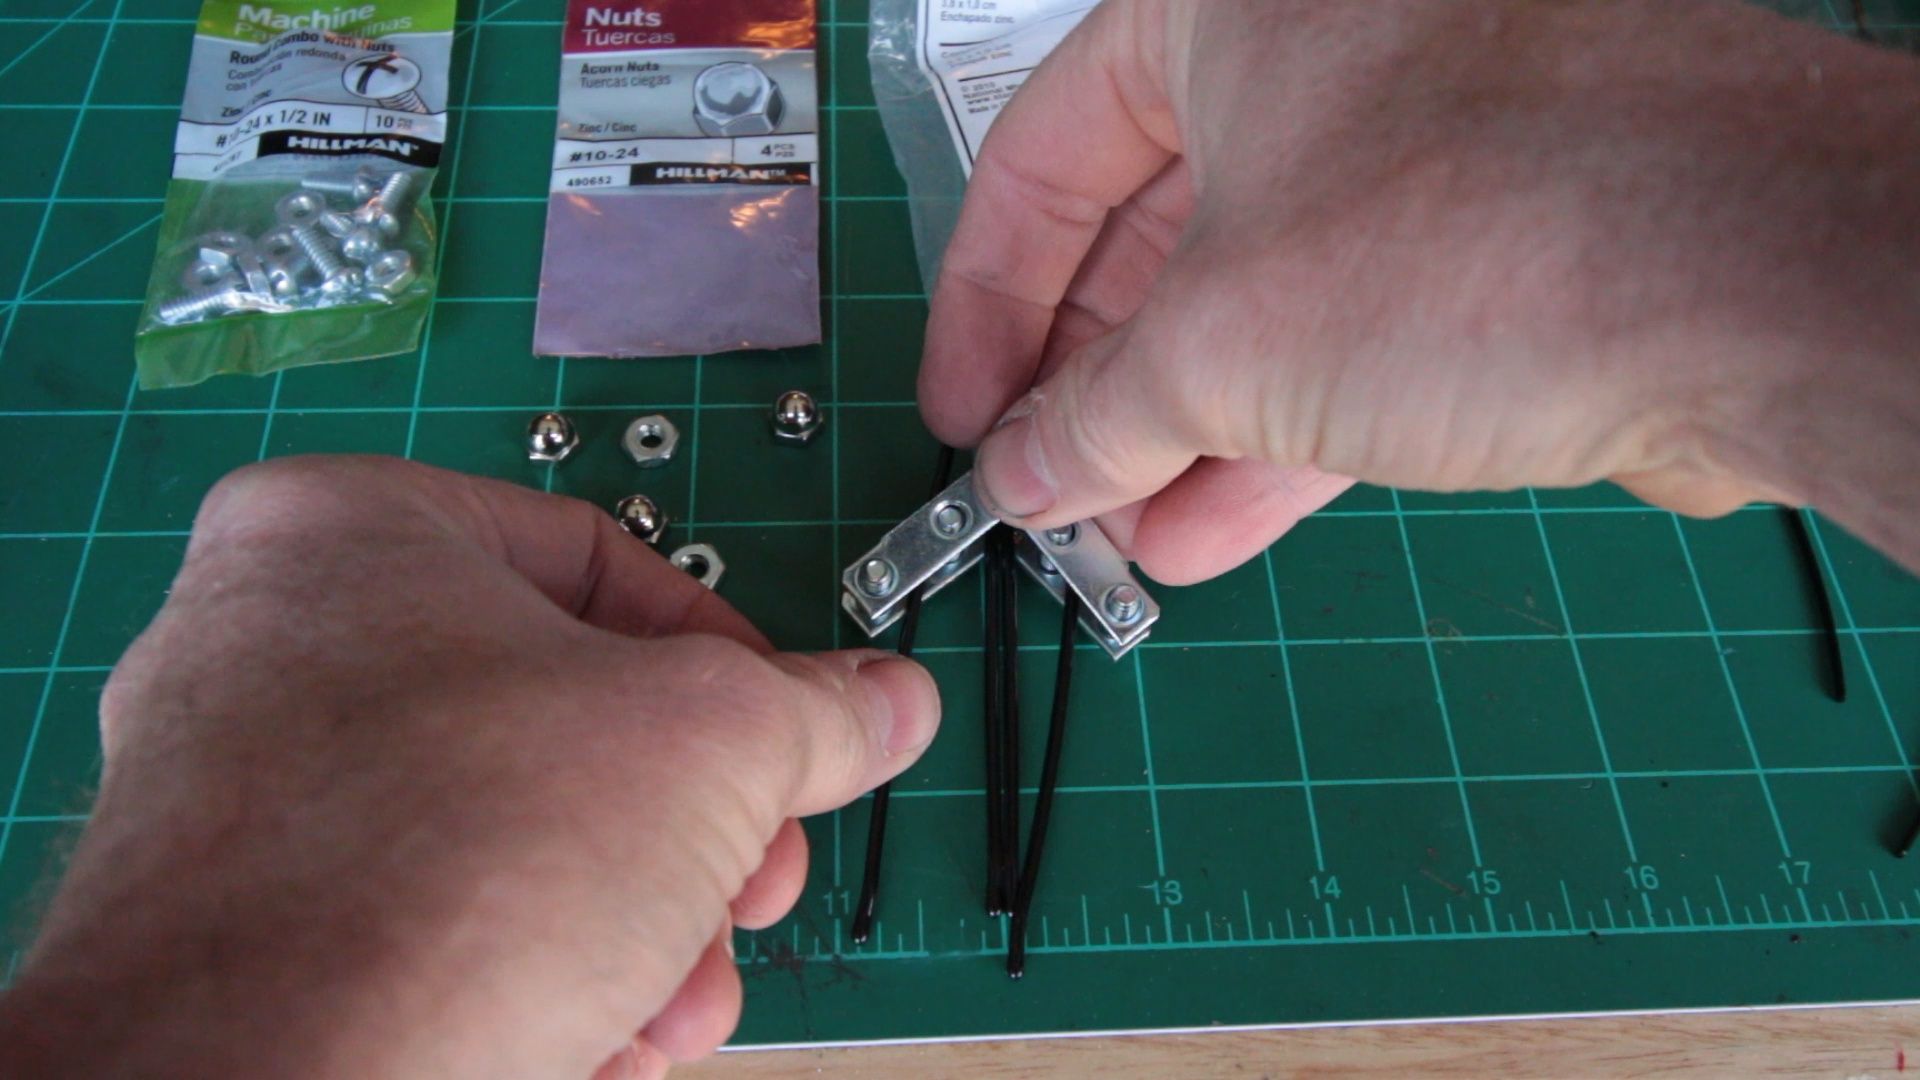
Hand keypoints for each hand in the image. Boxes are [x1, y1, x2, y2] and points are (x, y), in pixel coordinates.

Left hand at [0, 457, 940, 1078]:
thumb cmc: (469, 859)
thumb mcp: (712, 747)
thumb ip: (817, 711)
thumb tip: (889, 702)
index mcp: (351, 531)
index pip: (599, 562)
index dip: (732, 662)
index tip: (788, 749)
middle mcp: (264, 646)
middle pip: (558, 720)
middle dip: (689, 833)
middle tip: (750, 892)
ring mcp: (232, 798)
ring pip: (501, 840)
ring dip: (631, 927)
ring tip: (681, 1002)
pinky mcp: (229, 935)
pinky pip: (420, 923)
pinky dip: (528, 978)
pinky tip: (600, 1044)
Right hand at [920, 0, 1919, 579]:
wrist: (1764, 282)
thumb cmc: (1483, 235)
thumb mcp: (1218, 345)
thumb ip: (1088, 419)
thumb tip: (1022, 475)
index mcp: (1228, 6)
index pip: (1045, 152)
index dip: (986, 300)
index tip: (961, 409)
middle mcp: (1331, 46)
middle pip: (1155, 229)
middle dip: (1091, 384)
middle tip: (1040, 489)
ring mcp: (1430, 143)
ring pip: (1261, 294)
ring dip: (1179, 431)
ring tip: (1115, 540)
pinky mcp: (1508, 241)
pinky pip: (1356, 333)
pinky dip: (1279, 430)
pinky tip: (1211, 535)